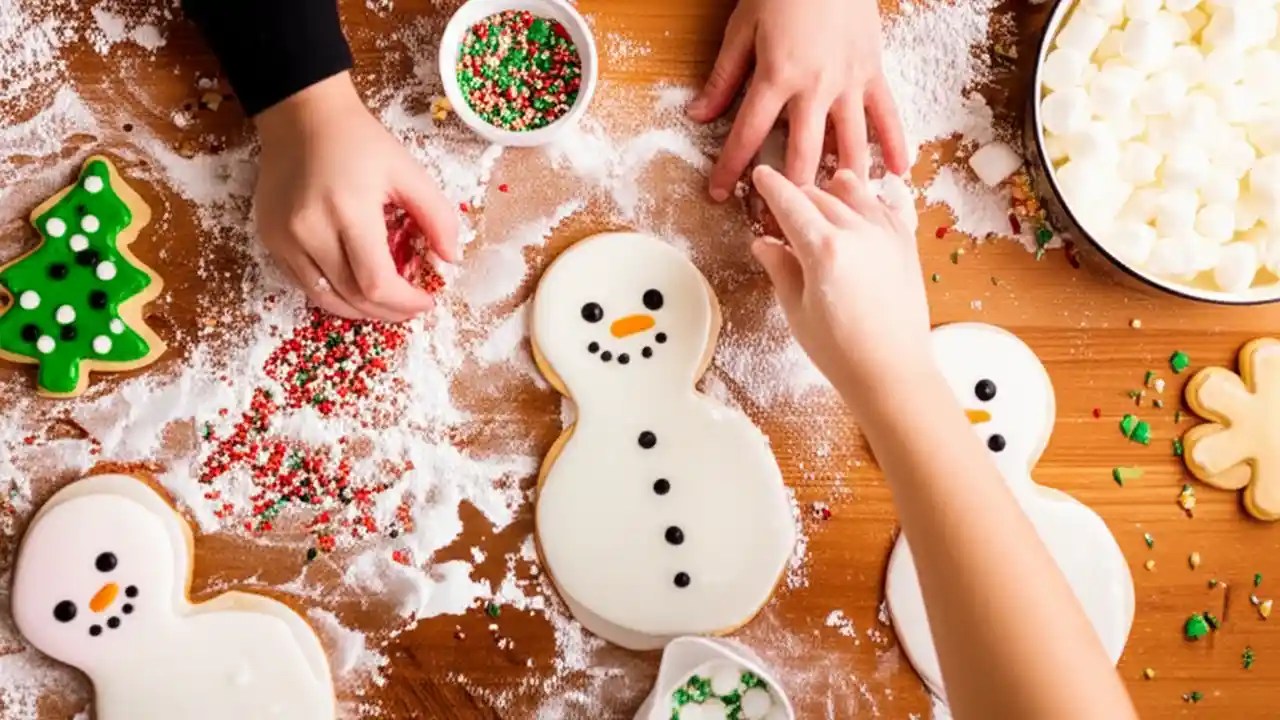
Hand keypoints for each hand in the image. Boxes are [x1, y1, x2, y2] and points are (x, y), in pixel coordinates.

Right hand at [254, 73, 458, 321]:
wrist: (302, 116)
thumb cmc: (359, 142)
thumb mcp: (408, 171)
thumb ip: (437, 216)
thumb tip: (451, 259)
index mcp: (348, 210)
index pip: (377, 283)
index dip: (405, 303)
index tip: (426, 300)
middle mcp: (309, 230)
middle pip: (353, 298)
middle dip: (389, 311)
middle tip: (411, 307)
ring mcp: (283, 238)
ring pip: (325, 299)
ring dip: (361, 311)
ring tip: (387, 305)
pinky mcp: (270, 240)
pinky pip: (304, 284)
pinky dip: (334, 295)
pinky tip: (356, 289)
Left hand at [689, 0, 908, 201]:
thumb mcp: (742, 28)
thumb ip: (723, 77)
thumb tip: (699, 114)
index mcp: (777, 77)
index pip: (747, 135)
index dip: (731, 169)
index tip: (719, 195)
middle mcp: (815, 88)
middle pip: (801, 154)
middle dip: (791, 193)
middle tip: (783, 224)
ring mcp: (850, 83)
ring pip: (849, 144)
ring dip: (841, 182)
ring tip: (837, 216)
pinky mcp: (874, 73)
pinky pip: (887, 115)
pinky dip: (895, 144)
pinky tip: (899, 174)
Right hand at [750, 165, 928, 403]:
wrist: (893, 371)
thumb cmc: (840, 351)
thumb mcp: (797, 311)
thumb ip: (780, 268)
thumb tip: (763, 243)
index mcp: (823, 249)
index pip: (789, 203)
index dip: (771, 187)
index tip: (762, 176)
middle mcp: (857, 231)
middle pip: (818, 194)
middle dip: (797, 197)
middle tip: (784, 211)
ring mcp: (886, 234)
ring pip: (853, 191)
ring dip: (832, 192)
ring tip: (821, 202)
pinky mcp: (906, 243)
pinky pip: (885, 205)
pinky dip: (867, 201)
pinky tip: (859, 208)